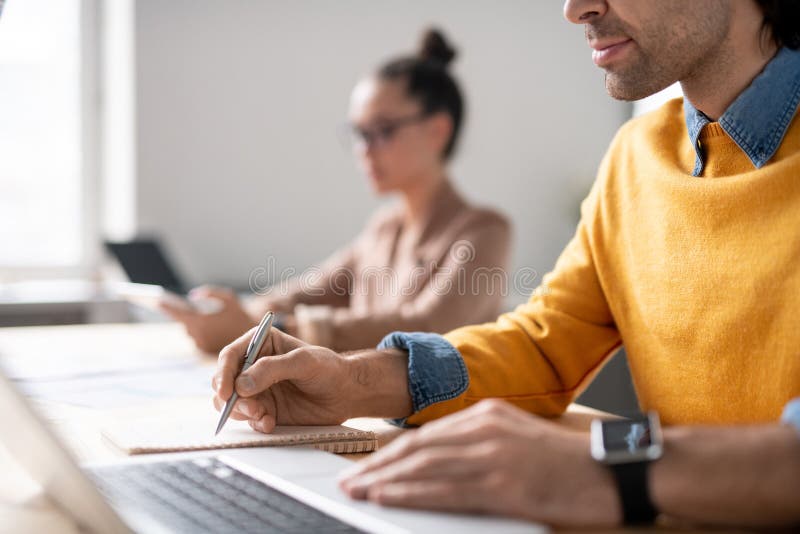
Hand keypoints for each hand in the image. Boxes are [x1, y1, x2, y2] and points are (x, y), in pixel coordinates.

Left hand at [160, 286, 255, 353]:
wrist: (257, 337)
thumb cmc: (241, 314)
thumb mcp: (228, 298)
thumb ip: (210, 293)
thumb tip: (193, 296)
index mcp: (201, 321)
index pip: (178, 313)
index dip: (167, 307)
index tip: (158, 301)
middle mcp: (199, 335)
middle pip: (185, 323)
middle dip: (184, 315)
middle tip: (178, 306)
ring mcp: (202, 344)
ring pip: (191, 331)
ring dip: (193, 324)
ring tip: (197, 316)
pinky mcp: (206, 351)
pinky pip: (198, 338)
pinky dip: (200, 331)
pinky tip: (205, 325)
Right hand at [212, 326, 355, 432]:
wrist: (346, 393)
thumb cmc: (329, 368)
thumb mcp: (304, 362)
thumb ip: (272, 369)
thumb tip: (241, 385)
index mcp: (261, 344)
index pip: (230, 356)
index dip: (222, 373)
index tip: (225, 392)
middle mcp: (254, 366)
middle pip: (224, 382)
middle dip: (231, 398)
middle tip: (251, 408)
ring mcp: (258, 389)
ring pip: (232, 403)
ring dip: (242, 412)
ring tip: (263, 416)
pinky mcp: (265, 409)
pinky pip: (248, 419)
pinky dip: (255, 423)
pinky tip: (270, 423)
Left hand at [339, 399, 620, 527]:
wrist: (611, 468)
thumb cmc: (567, 459)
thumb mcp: (518, 435)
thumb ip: (480, 440)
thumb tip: (441, 459)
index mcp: (487, 414)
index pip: (426, 434)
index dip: (392, 451)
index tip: (368, 464)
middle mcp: (484, 429)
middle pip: (417, 449)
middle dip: (379, 465)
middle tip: (350, 480)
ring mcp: (492, 455)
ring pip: (424, 468)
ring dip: (385, 480)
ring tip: (358, 490)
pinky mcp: (503, 483)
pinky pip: (446, 490)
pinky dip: (411, 493)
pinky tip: (388, 496)